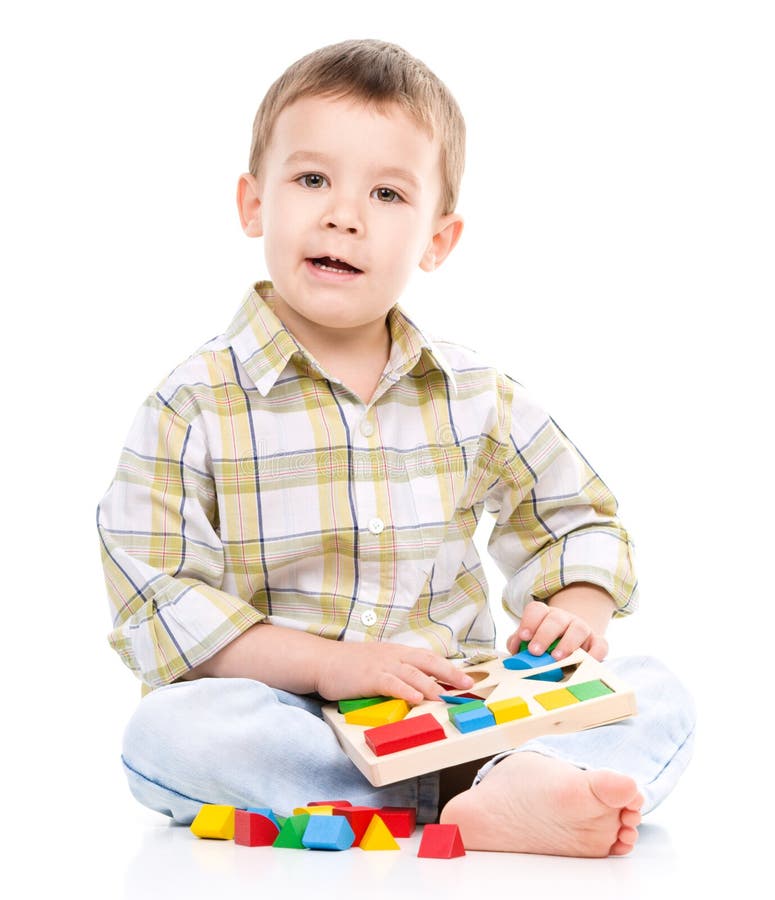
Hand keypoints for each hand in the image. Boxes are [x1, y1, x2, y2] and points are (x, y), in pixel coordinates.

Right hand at [315, 641, 474, 705]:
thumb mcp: (378, 664)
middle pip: (428, 661)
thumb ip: (397, 672)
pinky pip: (391, 683)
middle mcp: (394, 656)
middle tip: (468, 684)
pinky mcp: (369, 677)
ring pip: (413, 673)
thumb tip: (419, 688)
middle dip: (450, 673)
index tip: (466, 677)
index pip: (429, 657)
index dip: (449, 667)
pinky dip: (405, 690)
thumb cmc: (350, 666)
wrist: (323, 661)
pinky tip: (417, 698)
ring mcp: (382, 665)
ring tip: (447, 696)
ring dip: (432, 685)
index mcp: (398, 652)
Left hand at [505, 599, 608, 661]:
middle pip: (555, 620)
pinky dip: (595, 653)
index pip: (536, 610)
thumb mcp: (530, 638)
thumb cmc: (547, 641)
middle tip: (535, 651)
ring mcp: (582, 628)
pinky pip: (600, 644)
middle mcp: (564, 618)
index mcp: (545, 615)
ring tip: (556, 657)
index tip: (523, 636)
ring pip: (578, 630)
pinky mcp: (597, 641)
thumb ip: (518, 642)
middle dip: (544, 635)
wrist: (573, 639)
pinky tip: (587, 661)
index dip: (529, 622)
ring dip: (567, 643)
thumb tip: (514, 647)